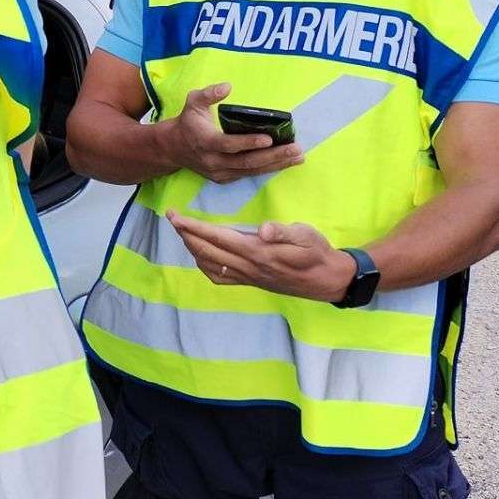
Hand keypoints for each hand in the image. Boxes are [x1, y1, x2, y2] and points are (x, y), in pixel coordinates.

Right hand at [160, 82, 303, 183]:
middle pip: (247, 162)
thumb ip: (209, 94)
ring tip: (298, 157)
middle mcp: (213, 161)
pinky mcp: (225, 178)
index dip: (249, 142)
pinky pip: (249, 174)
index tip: (269, 138)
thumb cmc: (188, 122)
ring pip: (252, 170)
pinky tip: (284, 162)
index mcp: (205, 142)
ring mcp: (220, 173)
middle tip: (296, 149)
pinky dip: (268, 168)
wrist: (173, 149)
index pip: (229, 144)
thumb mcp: (193, 102)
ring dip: (277, 164)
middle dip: (274, 156)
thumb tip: (227, 86)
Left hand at [165, 213, 356, 302]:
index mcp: (258, 252)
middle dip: (186, 233)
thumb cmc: (317, 252)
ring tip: (182, 232)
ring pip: (210, 264)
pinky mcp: (251, 282)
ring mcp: (248, 277)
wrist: (327, 280)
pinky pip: (220, 277)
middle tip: (171, 216)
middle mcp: (248, 267)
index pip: (218, 237)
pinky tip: (200, 255)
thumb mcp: (307, 236)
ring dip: (192, 247)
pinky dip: (204, 265)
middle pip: (207, 251)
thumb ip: (284, 232)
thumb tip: (264, 230)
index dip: (194, 227)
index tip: (176, 216)